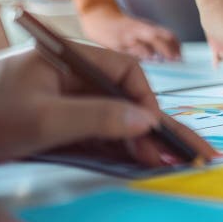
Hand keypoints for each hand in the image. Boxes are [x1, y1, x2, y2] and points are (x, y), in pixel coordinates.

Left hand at [0, 45, 214, 165]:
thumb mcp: (42, 119)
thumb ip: (97, 118)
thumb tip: (146, 121)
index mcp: (67, 60)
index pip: (122, 71)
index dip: (144, 99)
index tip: (152, 128)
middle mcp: (70, 78)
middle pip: (121, 97)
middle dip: (149, 125)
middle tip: (180, 150)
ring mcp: (62, 102)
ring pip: (111, 119)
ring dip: (135, 141)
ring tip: (165, 160)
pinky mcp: (55, 125)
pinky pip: (95, 134)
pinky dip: (115, 149)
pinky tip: (137, 162)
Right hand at [80, 5, 180, 60]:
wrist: (97, 14)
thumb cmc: (121, 26)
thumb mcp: (138, 30)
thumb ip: (151, 41)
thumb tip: (165, 57)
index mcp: (147, 27)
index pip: (167, 34)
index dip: (176, 45)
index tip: (181, 56)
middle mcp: (140, 30)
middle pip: (158, 37)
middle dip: (168, 48)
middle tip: (176, 59)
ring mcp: (128, 35)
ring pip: (144, 41)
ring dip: (154, 50)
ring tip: (162, 59)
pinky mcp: (116, 42)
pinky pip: (128, 48)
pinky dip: (138, 53)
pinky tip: (145, 58)